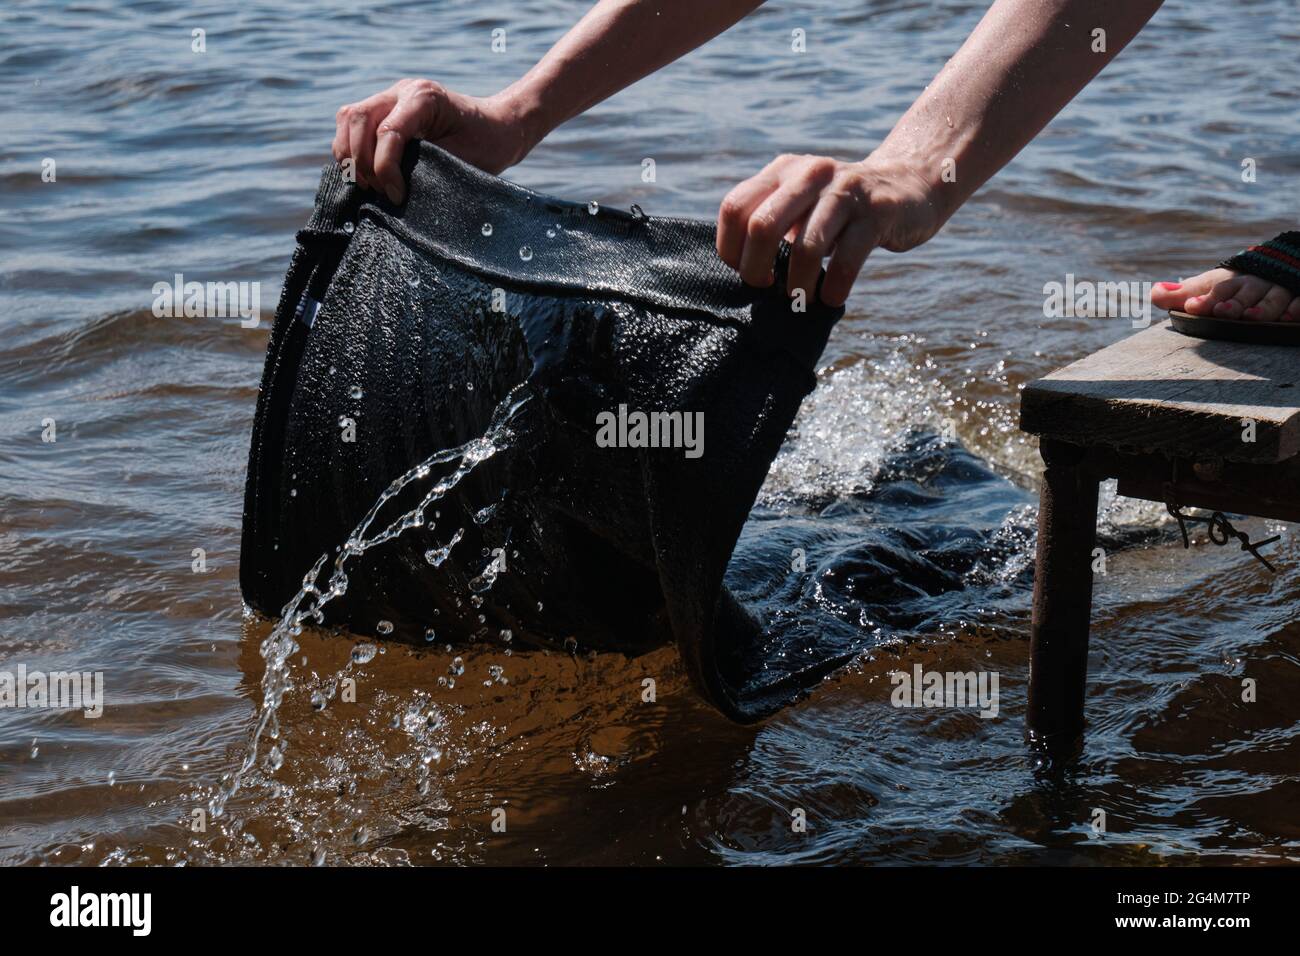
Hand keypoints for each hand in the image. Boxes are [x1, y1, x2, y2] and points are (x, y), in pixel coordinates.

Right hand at [332, 79, 537, 202]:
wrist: (499, 128)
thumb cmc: (488, 145)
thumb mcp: (465, 160)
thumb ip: (428, 170)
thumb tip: (394, 194)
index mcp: (424, 98)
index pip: (387, 131)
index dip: (385, 168)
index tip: (396, 195)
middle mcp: (403, 91)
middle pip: (357, 118)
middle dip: (360, 160)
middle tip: (377, 190)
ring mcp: (391, 97)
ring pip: (348, 118)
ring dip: (350, 154)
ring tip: (369, 183)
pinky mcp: (385, 109)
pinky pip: (352, 124)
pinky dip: (350, 149)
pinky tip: (366, 173)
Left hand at [716, 152, 945, 306]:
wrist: (909, 186)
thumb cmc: (842, 211)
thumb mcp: (802, 204)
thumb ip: (771, 223)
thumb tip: (740, 271)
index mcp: (782, 171)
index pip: (735, 208)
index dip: (731, 249)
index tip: (746, 272)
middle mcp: (810, 174)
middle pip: (761, 226)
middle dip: (756, 269)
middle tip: (767, 289)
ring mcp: (845, 191)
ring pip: (805, 247)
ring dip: (798, 284)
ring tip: (802, 298)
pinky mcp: (877, 212)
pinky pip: (847, 259)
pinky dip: (835, 288)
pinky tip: (832, 297)